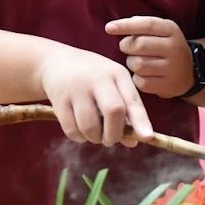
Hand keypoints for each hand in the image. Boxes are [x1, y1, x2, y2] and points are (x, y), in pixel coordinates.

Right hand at [38, 46, 152, 146]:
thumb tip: (133, 143)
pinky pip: (72, 130)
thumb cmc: (93, 77)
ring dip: (95, 138)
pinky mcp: (59, 100)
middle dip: (115, 134)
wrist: (57, 61)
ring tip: (95, 134)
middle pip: (114, 111)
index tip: (147, 137)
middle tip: (111, 139)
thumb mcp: (112, 85)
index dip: (141, 120)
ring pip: (90, 126)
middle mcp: (98, 78)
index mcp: (117, 74)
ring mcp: (77, 88)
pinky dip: (79, 137)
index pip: (132, 99)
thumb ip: (125, 112)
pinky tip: (81, 130)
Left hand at [108, 16, 193, 98]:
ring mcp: (173, 68)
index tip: (108, 28)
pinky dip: (137, 79)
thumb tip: (117, 25)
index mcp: (171, 30)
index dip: (126, 25)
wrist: (190, 72)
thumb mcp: (160, 31)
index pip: (147, 24)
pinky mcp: (168, 85)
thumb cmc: (165, 47)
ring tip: (137, 62)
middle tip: (127, 48)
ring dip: (131, 63)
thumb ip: (141, 25)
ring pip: (138, 65)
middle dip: (127, 46)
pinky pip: (141, 82)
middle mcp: (174, 47)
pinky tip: (143, 75)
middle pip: (140, 45)